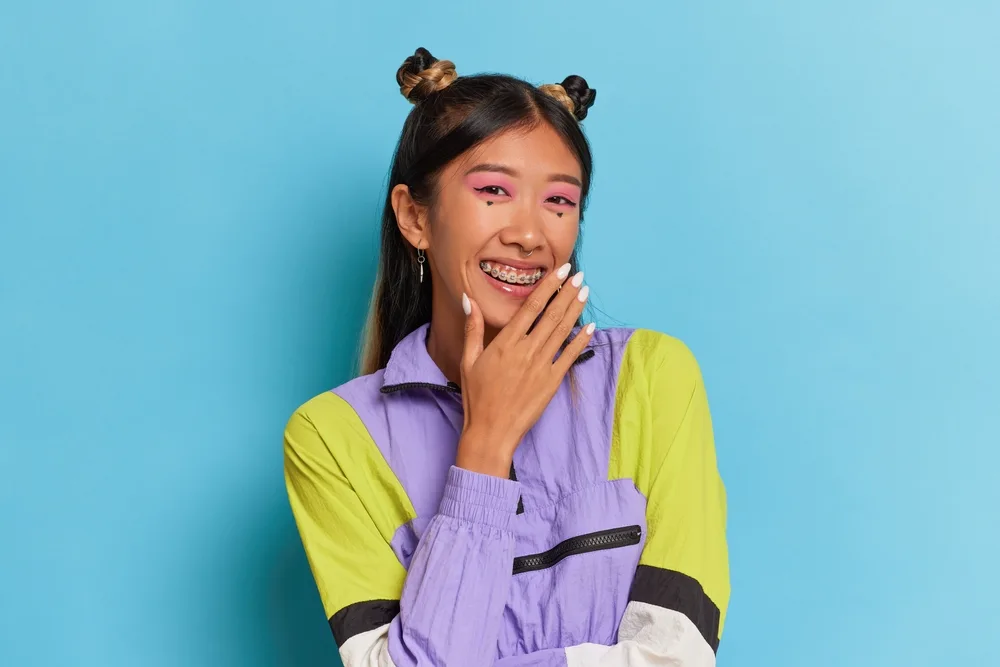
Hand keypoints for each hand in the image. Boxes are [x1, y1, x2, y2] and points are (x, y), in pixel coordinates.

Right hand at [455, 263, 594, 476]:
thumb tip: (469, 300)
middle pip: (552, 315)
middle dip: (567, 293)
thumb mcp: (469, 360)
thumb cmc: (476, 396)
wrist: (491, 431)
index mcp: (506, 342)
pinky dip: (581, 340)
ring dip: (575, 310)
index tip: (561, 271)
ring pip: (562, 331)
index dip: (549, 286)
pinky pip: (570, 357)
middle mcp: (526, 350)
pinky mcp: (551, 382)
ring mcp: (541, 366)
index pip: (532, 306)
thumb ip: (473, 328)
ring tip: (585, 292)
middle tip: (580, 276)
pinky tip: (589, 327)